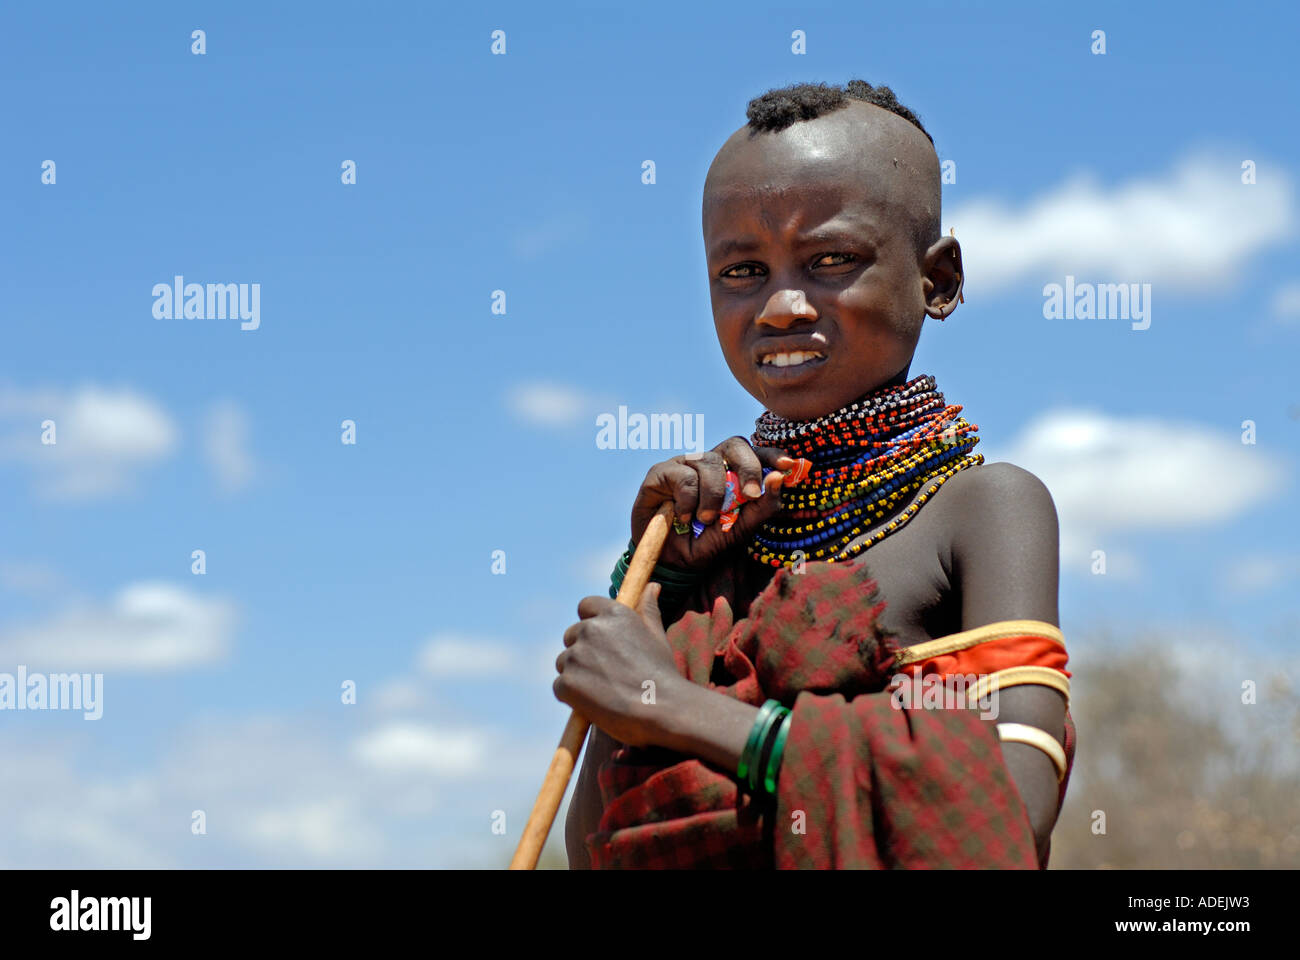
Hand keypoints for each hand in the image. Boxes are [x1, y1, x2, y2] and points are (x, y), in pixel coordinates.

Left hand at [552, 583, 683, 748]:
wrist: (662, 710)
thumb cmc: (662, 674)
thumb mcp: (657, 636)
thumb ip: (648, 610)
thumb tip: (652, 586)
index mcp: (613, 613)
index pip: (585, 606)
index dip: (591, 623)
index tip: (601, 642)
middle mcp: (591, 629)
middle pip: (571, 636)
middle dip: (583, 652)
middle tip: (607, 674)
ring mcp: (576, 655)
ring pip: (565, 663)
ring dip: (577, 675)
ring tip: (605, 691)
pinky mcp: (566, 682)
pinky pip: (560, 686)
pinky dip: (572, 696)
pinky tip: (595, 703)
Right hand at [630, 436, 796, 572]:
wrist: (673, 562)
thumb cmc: (708, 542)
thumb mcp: (742, 528)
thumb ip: (764, 505)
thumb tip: (779, 478)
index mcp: (734, 472)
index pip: (756, 453)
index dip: (772, 454)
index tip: (787, 465)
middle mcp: (711, 463)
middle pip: (735, 444)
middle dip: (748, 467)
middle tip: (751, 494)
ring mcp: (685, 464)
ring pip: (708, 461)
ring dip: (713, 495)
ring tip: (705, 520)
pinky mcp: (661, 472)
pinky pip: (684, 476)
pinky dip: (688, 500)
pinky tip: (683, 517)